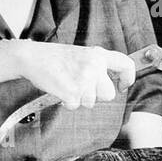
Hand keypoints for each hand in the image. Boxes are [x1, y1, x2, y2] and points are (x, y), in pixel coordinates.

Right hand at [16, 41, 134, 109]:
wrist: (33, 57)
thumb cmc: (56, 58)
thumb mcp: (82, 54)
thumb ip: (98, 65)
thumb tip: (111, 85)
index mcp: (99, 55)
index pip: (126, 65)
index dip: (128, 78)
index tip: (122, 86)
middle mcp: (94, 66)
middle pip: (109, 94)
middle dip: (96, 95)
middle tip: (80, 85)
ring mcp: (84, 79)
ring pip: (91, 102)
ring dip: (79, 99)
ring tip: (67, 84)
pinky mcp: (72, 92)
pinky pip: (76, 106)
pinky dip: (67, 102)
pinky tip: (60, 89)